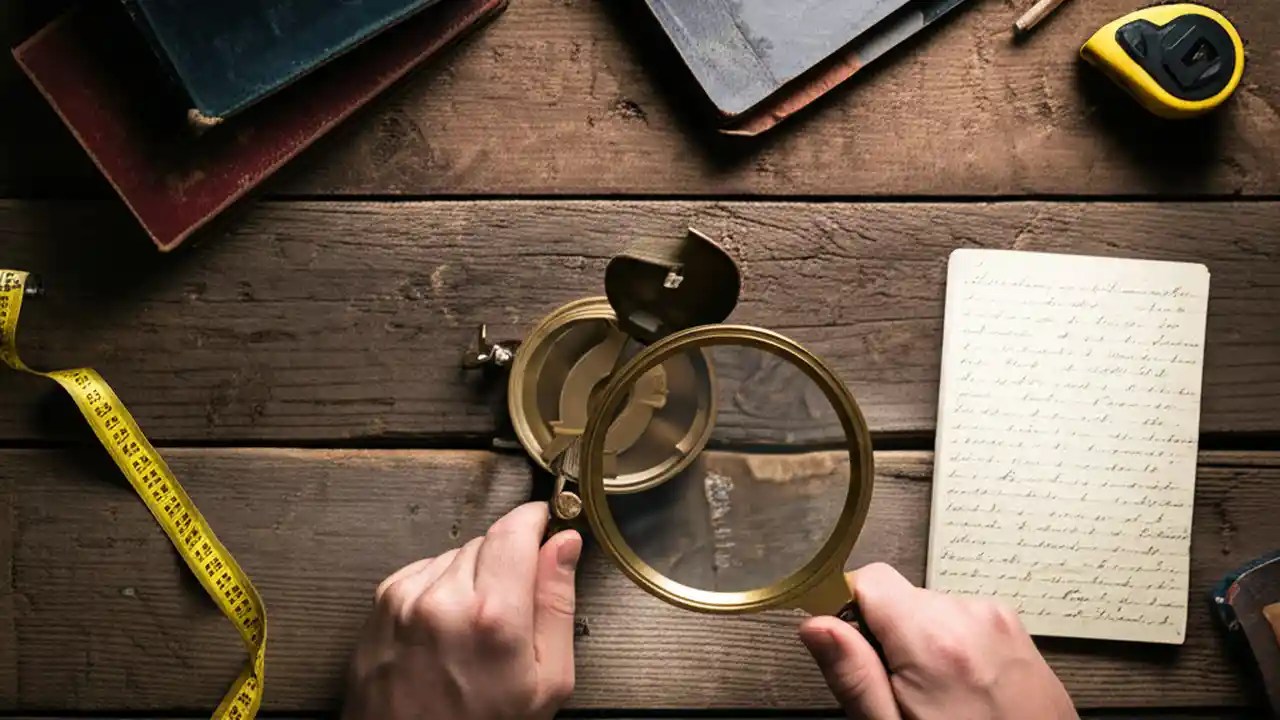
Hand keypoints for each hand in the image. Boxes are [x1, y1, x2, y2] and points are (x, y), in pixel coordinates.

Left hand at [342, 502, 582, 719]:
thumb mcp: (546, 682)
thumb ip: (557, 603)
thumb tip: (565, 544)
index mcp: (492, 616)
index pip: (516, 530)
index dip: (536, 521)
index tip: (546, 525)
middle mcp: (442, 599)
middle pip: (487, 541)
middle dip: (507, 561)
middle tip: (513, 609)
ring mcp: (405, 600)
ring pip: (455, 555)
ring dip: (472, 576)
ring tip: (475, 627)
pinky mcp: (381, 605)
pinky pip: (424, 572)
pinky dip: (440, 588)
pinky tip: (447, 629)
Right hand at [799, 563, 1077, 719]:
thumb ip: (854, 676)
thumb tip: (815, 625)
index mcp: (933, 640)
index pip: (869, 579)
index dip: (849, 611)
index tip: (854, 652)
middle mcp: (971, 616)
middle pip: (901, 598)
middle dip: (889, 638)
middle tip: (901, 695)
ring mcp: (1002, 623)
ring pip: (933, 612)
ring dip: (923, 645)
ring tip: (939, 701)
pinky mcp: (1020, 636)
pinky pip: (965, 624)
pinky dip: (954, 650)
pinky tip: (965, 696)